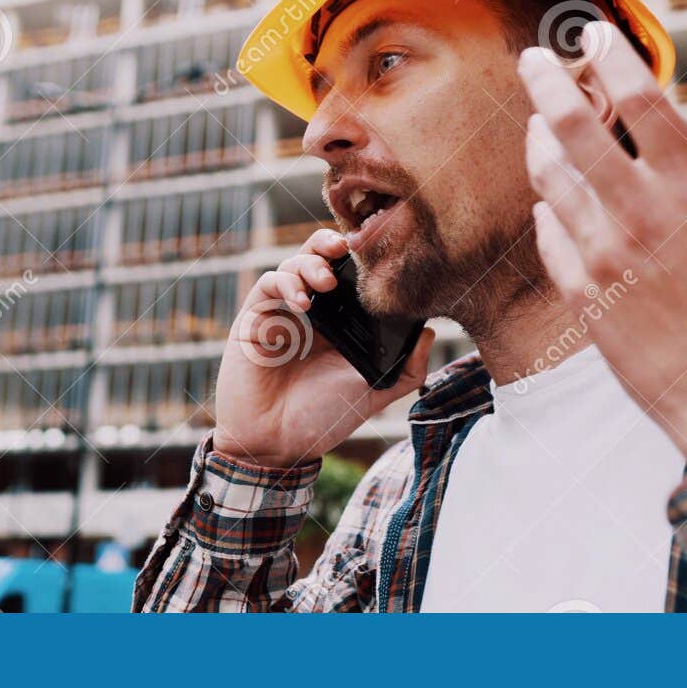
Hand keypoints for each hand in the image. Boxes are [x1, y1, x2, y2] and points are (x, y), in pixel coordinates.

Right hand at [213, 228, 435, 467]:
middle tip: (348, 249)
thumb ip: (405, 369)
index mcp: (343, 321)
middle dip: (334, 243)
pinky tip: (302, 302)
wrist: (275, 443)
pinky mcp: (256, 316)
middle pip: (323, 256)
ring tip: (327, 280)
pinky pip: (269, 284)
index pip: (353, 274)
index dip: (363, 258)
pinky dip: (286, 283)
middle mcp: (315, 310)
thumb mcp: (372, 393)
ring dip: (312, 262)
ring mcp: (284, 310)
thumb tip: (430, 333)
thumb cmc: (322, 417)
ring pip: (296, 262)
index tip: (380, 252)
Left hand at [516, 27, 686, 451]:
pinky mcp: (587, 302)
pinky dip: (547, 210)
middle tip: (533, 58)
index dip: (613, 59)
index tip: (596, 34)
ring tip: (537, 123)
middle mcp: (639, 219)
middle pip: (574, 131)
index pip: (642, 102)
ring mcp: (604, 261)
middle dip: (548, 86)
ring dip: (540, 144)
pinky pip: (551, 242)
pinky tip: (549, 200)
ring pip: (552, 183)